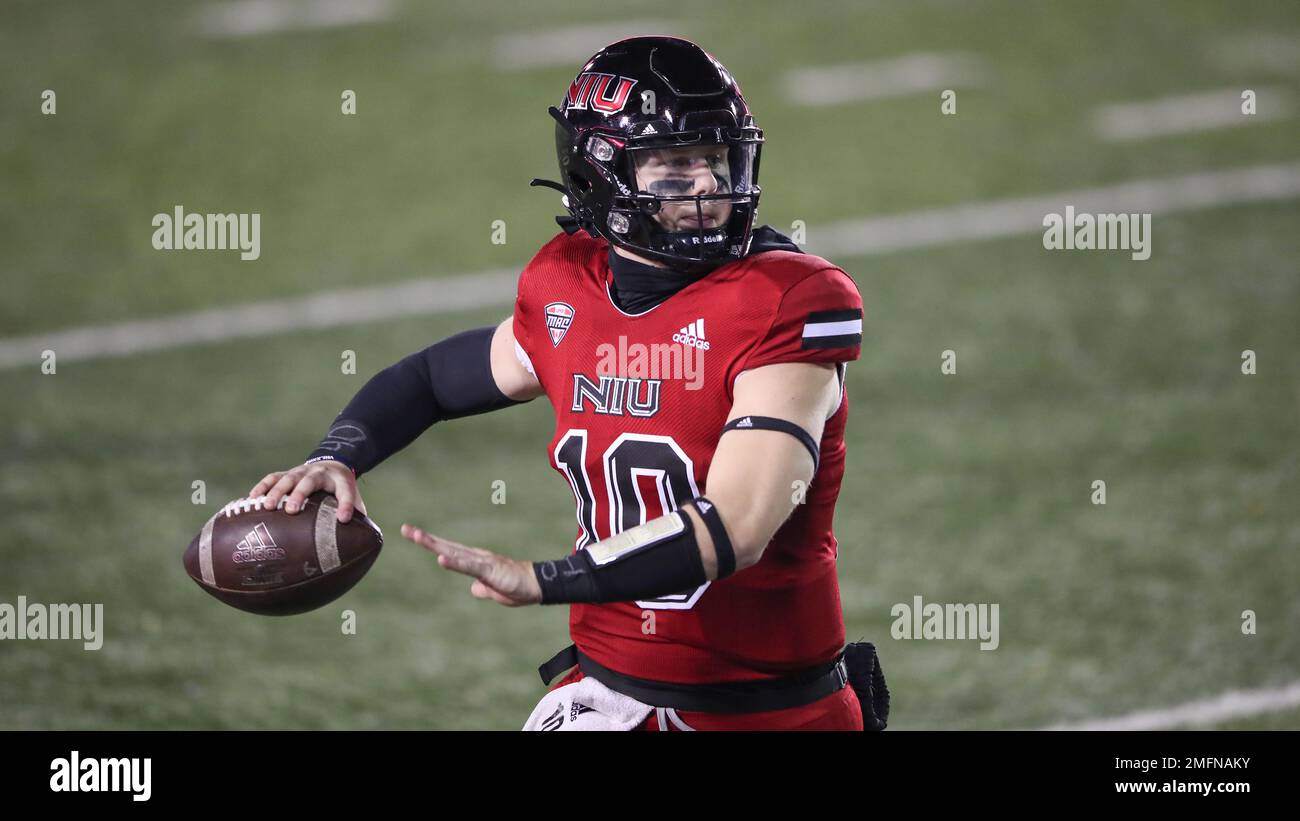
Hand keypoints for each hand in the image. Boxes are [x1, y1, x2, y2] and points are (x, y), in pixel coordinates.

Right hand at [249, 460, 365, 521]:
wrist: (333, 464)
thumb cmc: (342, 490)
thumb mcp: (354, 500)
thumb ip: (356, 518)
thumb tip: (359, 546)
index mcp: (340, 481)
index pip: (345, 493)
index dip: (345, 505)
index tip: (343, 519)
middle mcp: (318, 474)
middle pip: (308, 482)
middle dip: (299, 495)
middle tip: (291, 510)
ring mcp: (300, 472)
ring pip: (287, 478)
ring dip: (276, 492)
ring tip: (267, 507)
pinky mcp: (287, 473)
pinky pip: (272, 478)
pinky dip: (262, 487)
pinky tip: (251, 500)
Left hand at [400, 524, 541, 606]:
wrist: (539, 585)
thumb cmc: (517, 587)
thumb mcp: (495, 591)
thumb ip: (482, 588)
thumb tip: (474, 589)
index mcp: (475, 562)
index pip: (449, 550)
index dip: (431, 543)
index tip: (413, 534)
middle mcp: (476, 557)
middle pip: (447, 546)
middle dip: (425, 539)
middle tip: (405, 529)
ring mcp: (482, 562)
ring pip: (455, 552)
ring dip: (435, 545)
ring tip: (417, 537)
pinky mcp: (490, 570)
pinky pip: (469, 566)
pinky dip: (454, 562)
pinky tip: (441, 558)